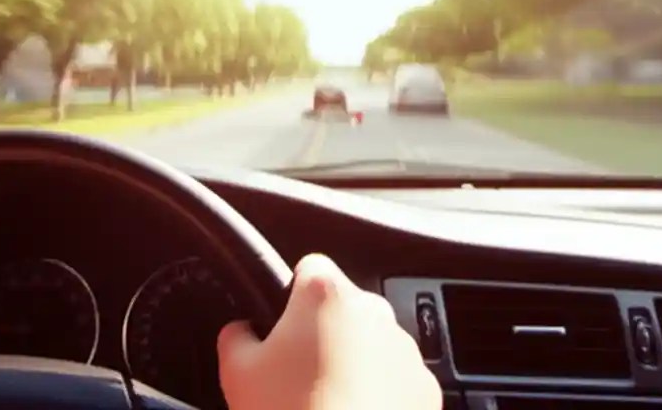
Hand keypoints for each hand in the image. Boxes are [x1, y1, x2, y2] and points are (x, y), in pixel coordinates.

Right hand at [217, 253, 440, 409]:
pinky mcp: (425, 386)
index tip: (283, 323)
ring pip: (372, 343)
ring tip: (327, 400)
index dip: (292, 293)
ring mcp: (405, 350)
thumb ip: (236, 336)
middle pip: (343, 307)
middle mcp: (373, 311)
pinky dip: (380, 391)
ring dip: (354, 360)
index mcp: (325, 295)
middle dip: (324, 331)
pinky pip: (396, 378)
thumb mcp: (237, 372)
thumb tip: (241, 330)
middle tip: (298, 371)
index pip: (310, 266)